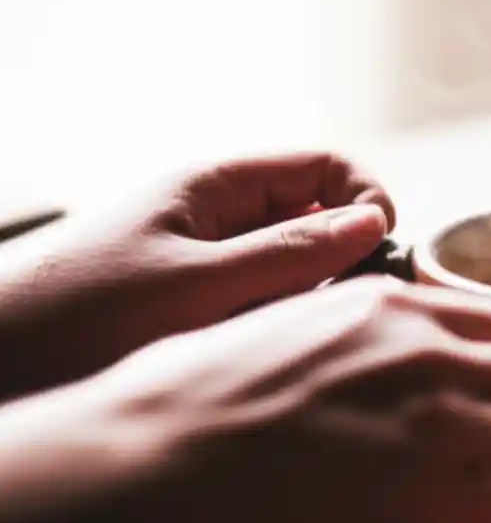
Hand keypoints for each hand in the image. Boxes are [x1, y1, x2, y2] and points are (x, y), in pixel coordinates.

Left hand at [0, 153, 392, 397]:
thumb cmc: (77, 316)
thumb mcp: (198, 284)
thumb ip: (292, 254)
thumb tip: (373, 224)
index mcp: (215, 186)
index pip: (324, 165)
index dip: (366, 198)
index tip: (382, 251)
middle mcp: (217, 217)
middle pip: (318, 216)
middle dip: (345, 258)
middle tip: (347, 310)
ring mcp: (209, 263)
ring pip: (297, 267)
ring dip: (312, 299)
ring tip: (299, 340)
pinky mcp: (198, 307)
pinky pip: (266, 304)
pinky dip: (281, 326)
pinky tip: (269, 357)